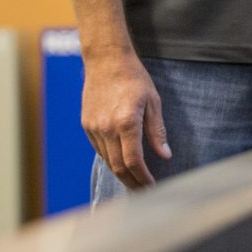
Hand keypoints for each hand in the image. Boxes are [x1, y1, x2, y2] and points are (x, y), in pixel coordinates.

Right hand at [82, 52, 169, 188]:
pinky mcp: (86, 125)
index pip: (133, 161)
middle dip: (132, 182)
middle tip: (144, 192)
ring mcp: (93, 127)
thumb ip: (157, 131)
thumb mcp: (153, 102)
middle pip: (118, 166)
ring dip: (121, 174)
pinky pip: (99, 149)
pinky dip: (110, 160)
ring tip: (134, 181)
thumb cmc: (134, 78)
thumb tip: (164, 155)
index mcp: (126, 122)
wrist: (106, 60)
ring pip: (107, 160)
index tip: (152, 186)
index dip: (143, 178)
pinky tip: (121, 163)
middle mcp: (106, 128)